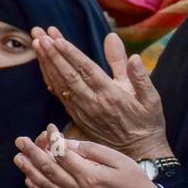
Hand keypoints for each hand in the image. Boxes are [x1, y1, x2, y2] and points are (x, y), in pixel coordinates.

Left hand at [13, 126, 166, 187]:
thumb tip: (68, 144)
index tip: (49, 127)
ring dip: (29, 171)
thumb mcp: (119, 159)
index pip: (62, 154)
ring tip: (18, 158)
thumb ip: (92, 150)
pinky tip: (30, 180)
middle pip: (48, 169)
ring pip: (45, 185)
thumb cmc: (134, 182)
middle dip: (32, 153)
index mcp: (90, 176)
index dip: (52, 139)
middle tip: (20, 140)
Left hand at [32, 27, 169, 158]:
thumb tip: (133, 55)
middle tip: (40, 35)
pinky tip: (43, 65)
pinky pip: (60, 95)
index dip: (70, 54)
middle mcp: (94, 103)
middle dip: (52, 53)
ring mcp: (83, 111)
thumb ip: (139, 75)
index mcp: (112, 95)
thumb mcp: (151, 98)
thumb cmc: (147, 122)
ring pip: (60, 84)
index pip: (86, 70)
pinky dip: (50, 78)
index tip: (56, 38)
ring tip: (36, 42)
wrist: (140, 152)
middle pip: (68, 75)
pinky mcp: (78, 117)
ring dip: (47, 63)